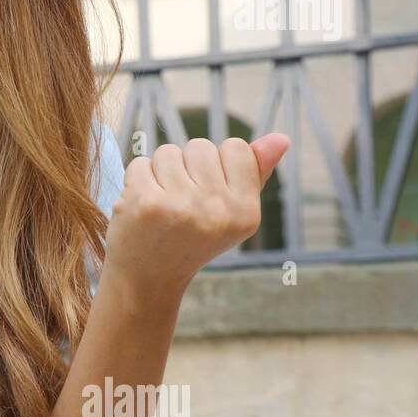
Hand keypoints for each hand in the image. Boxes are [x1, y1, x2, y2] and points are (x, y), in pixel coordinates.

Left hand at [103, 133, 290, 304]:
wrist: (148, 278)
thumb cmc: (191, 238)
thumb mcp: (232, 212)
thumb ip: (254, 173)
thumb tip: (280, 138)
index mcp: (246, 212)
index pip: (237, 147)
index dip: (217, 164)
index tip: (207, 194)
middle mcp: (217, 210)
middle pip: (200, 146)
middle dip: (187, 167)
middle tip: (181, 203)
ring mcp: (180, 206)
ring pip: (168, 151)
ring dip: (160, 173)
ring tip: (162, 204)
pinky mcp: (145, 202)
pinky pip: (140, 163)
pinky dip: (136, 179)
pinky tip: (141, 206)